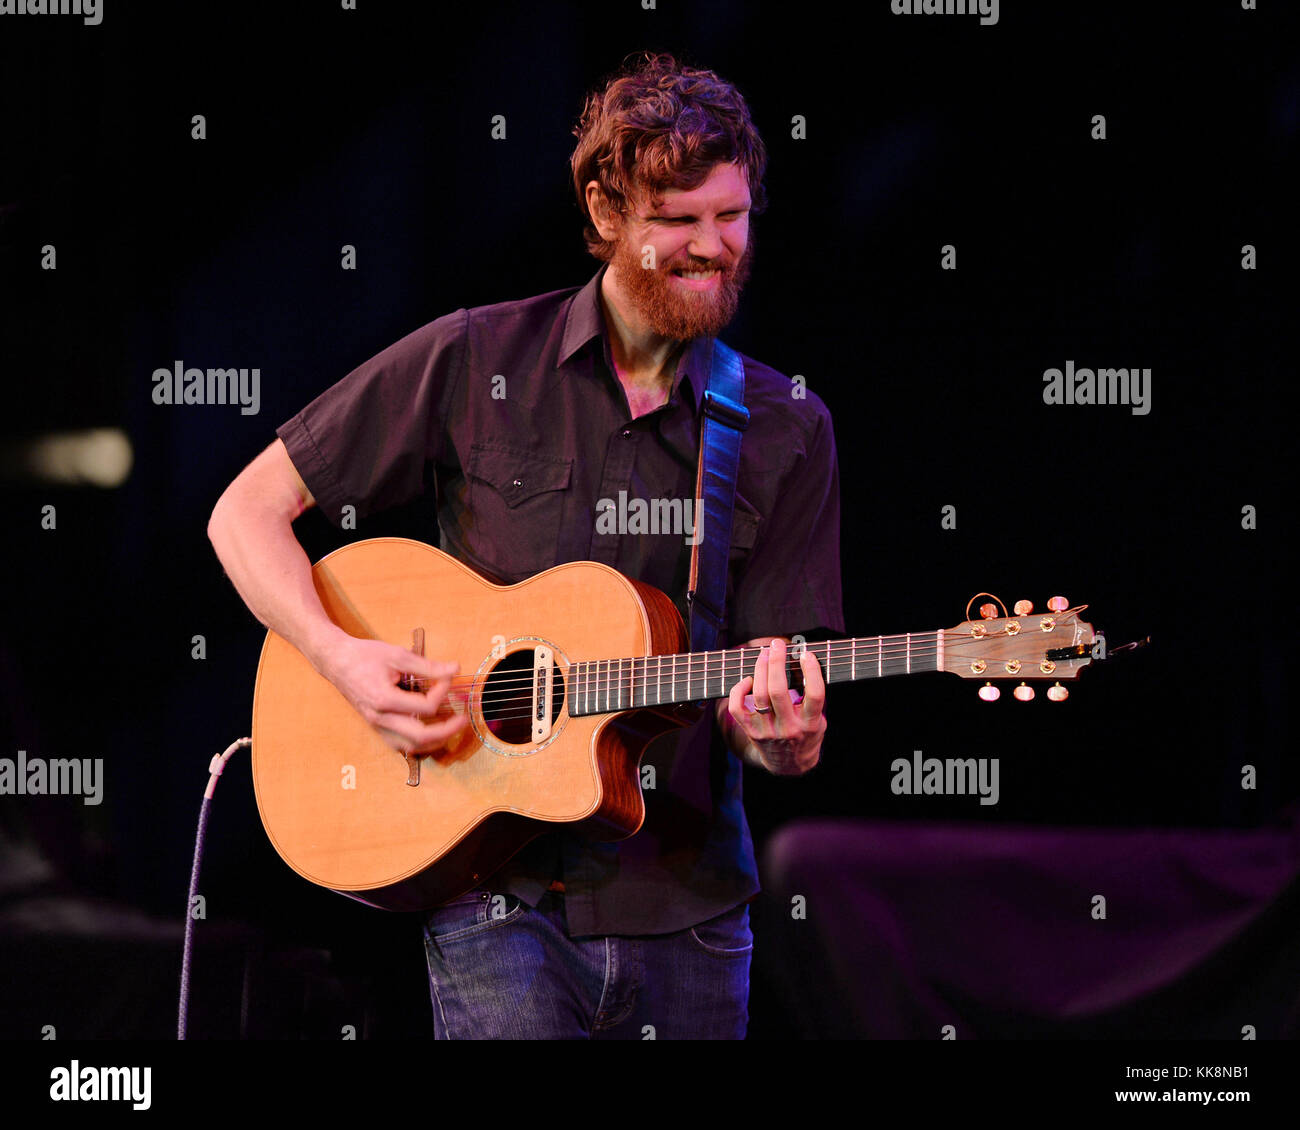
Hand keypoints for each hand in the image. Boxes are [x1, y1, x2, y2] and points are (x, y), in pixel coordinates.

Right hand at [317, 635, 467, 753]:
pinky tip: (431, 730)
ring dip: (434, 741)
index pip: (425, 707)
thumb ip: (428, 666)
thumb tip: (454, 669)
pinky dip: (419, 742)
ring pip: (410, 747)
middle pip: (421, 737)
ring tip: (450, 728)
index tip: (449, 678)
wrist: (336, 661)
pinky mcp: (376, 726)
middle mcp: (380, 718)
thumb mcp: (398, 655)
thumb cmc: (364, 656)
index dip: (443, 692)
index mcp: (384, 700)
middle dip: (447, 730)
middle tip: (463, 719)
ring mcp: (377, 726)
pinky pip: (400, 744)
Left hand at [725, 637, 825, 774]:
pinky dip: (739, 691)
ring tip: (765, 654)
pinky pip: (738, 709)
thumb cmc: (806, 734)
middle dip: (776, 663)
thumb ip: (812, 697)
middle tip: (777, 645)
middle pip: (779, 691)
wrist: (790, 765)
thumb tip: (802, 660)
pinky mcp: (751, 732)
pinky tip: (748, 680)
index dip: (811, 672)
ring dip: (760, 670)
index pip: (814, 695)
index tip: (806, 654)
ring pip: (759, 696)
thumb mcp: (819, 719)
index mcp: (810, 724)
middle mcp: (789, 728)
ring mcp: (768, 731)